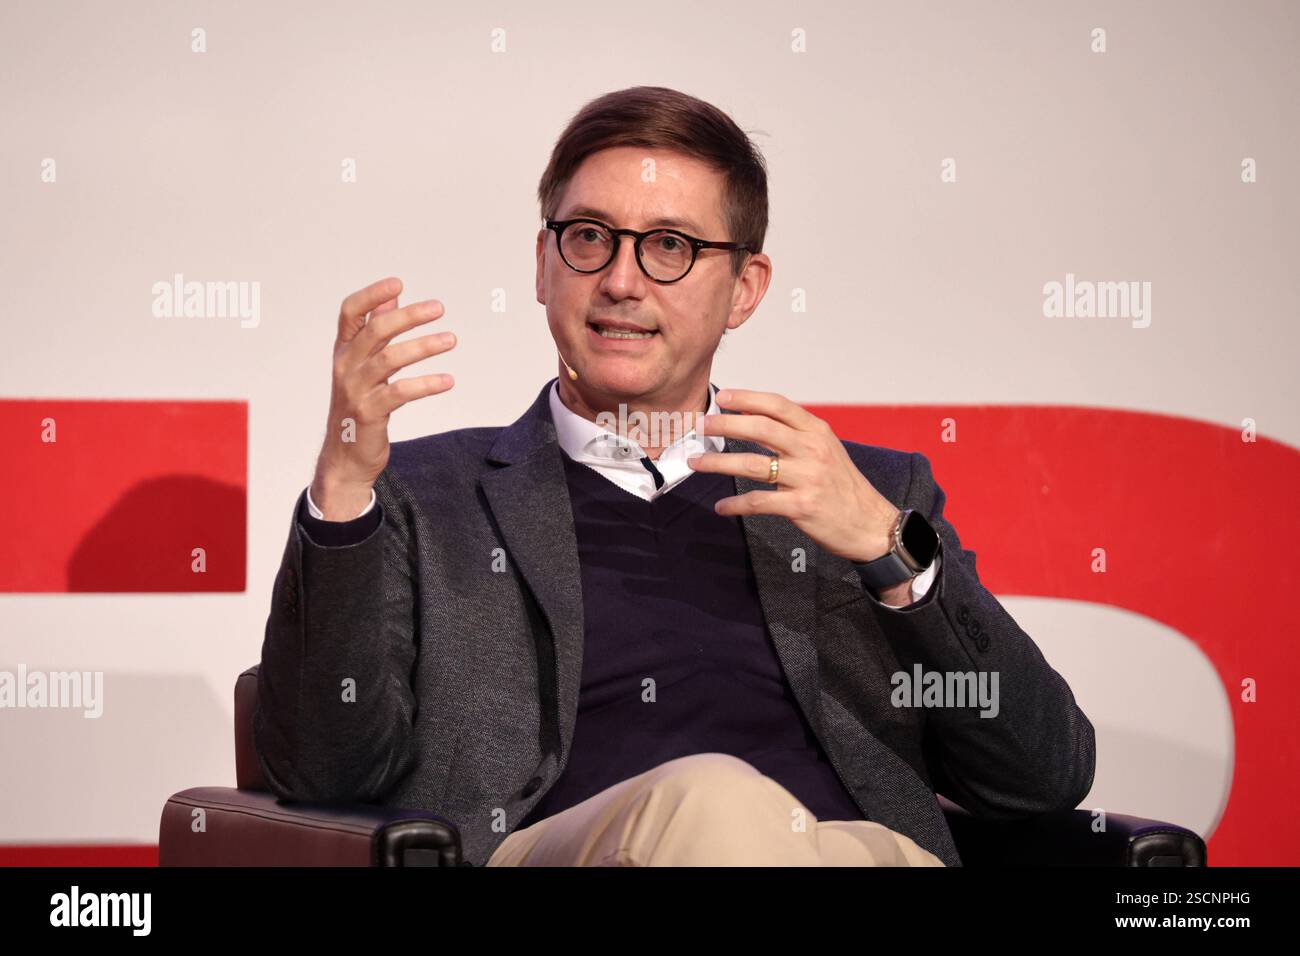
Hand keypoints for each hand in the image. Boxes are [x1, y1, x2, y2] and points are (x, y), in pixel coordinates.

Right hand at [310, 277, 455, 518]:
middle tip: (439, 308)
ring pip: (390, 359)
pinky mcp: (369, 413)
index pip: (350, 313)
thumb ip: (376, 333)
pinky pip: (400, 393)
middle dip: (408, 316)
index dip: (372, 295)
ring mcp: (355, 390)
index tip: (399, 283)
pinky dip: (426, 384)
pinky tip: (448, 381)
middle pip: (375, 331)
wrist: (345, 456)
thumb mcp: (364, 366)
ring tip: (451, 339)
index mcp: (344, 351)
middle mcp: (345, 366)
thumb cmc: (359, 406)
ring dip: (424, 346)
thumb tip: (393, 299)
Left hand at [688, 388, 900, 562]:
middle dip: (725, 425)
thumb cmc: (843, 487)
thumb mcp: (827, 450)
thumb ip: (797, 435)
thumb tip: (757, 420)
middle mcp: (813, 449)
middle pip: (761, 428)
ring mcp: (808, 477)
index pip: (778, 405)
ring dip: (718, 463)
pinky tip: (721, 506)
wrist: (872, 524)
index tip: (722, 397)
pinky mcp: (802, 506)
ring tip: (696, 463)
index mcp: (817, 432)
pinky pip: (759, 502)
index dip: (747, 399)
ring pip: (752, 464)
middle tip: (701, 426)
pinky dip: (736, 504)